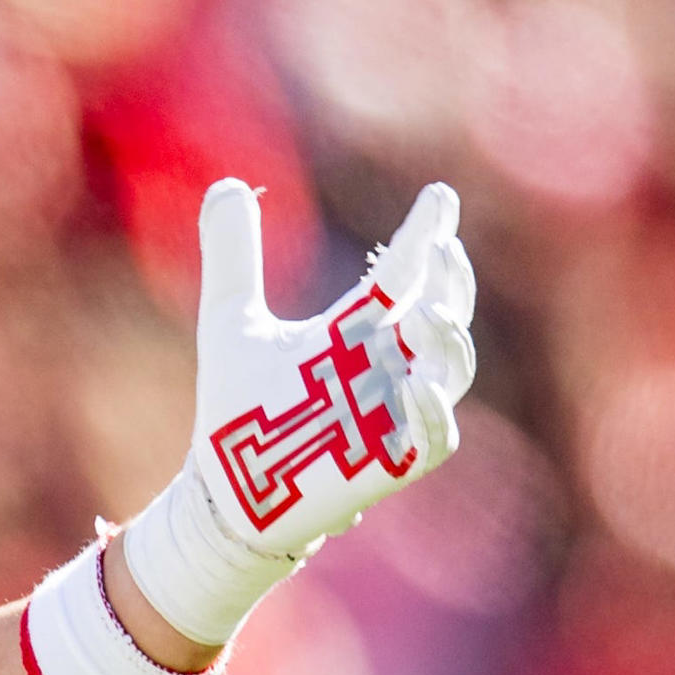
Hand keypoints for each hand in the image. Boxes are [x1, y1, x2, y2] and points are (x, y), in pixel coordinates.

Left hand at [123, 176, 478, 646]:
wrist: (223, 490)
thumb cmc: (237, 409)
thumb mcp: (230, 321)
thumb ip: (233, 255)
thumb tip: (226, 184)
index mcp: (358, 330)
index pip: (406, 274)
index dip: (427, 236)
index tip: (439, 199)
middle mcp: (389, 366)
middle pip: (444, 315)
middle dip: (451, 283)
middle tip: (440, 248)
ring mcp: (398, 413)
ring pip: (451, 372)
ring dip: (448, 342)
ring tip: (424, 313)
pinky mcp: (394, 462)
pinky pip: (435, 437)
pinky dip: (432, 414)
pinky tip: (417, 388)